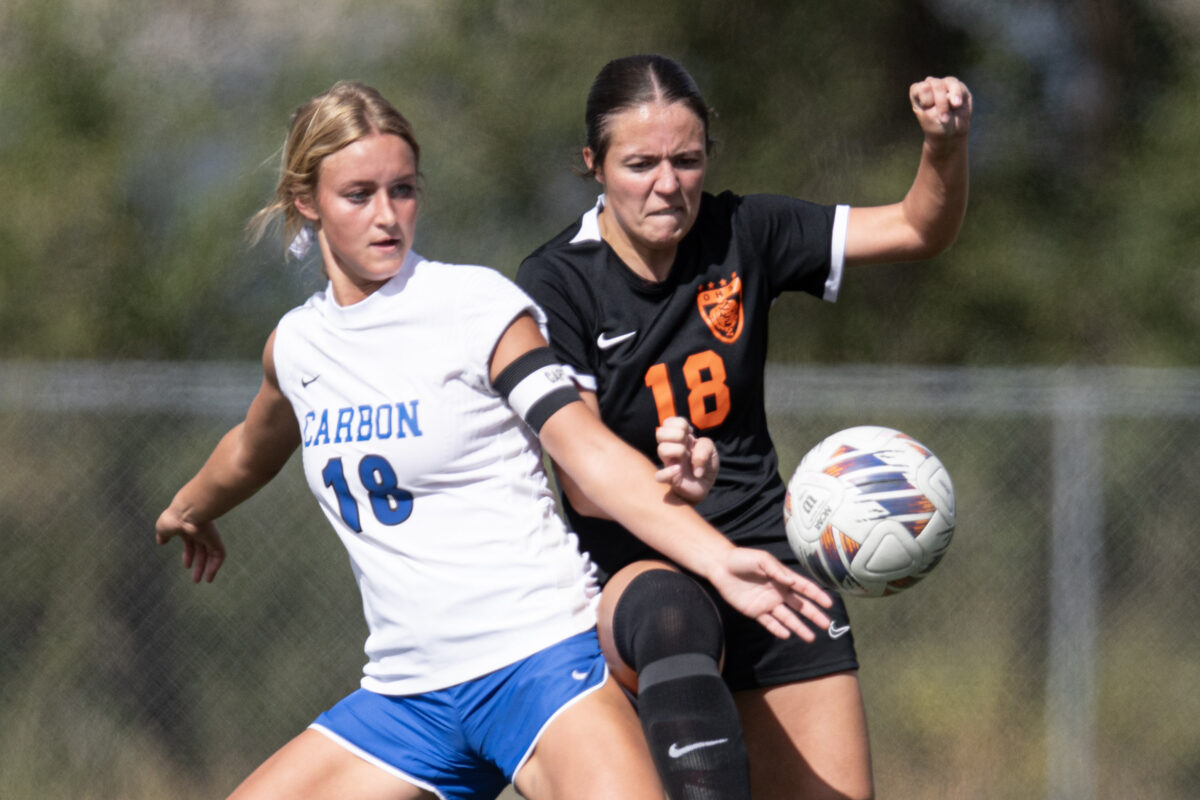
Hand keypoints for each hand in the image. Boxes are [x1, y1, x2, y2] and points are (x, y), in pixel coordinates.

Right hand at [156, 505, 225, 582]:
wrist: (186, 511)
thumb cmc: (173, 518)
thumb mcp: (163, 528)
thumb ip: (163, 535)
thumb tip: (161, 542)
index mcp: (187, 529)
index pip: (191, 544)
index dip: (189, 555)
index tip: (186, 566)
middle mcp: (199, 532)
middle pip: (202, 551)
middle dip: (199, 565)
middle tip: (196, 580)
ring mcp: (208, 535)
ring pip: (211, 554)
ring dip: (207, 569)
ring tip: (203, 581)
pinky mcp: (215, 539)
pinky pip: (219, 554)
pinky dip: (215, 566)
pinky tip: (210, 576)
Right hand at [654, 416, 717, 503]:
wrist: (705, 486)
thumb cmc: (706, 466)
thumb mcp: (711, 451)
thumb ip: (704, 447)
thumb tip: (691, 458)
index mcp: (679, 439)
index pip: (669, 422)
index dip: (681, 424)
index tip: (690, 434)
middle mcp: (671, 449)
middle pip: (660, 432)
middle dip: (677, 434)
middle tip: (687, 444)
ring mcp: (669, 463)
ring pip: (661, 449)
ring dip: (678, 451)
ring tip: (686, 458)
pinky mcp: (669, 480)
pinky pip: (659, 476)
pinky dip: (669, 472)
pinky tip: (679, 471)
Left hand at [707, 547, 833, 640]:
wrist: (720, 566)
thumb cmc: (742, 559)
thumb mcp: (761, 559)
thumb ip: (776, 570)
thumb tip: (792, 582)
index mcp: (782, 578)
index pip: (804, 588)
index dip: (817, 595)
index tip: (829, 604)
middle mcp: (778, 592)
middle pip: (800, 606)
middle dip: (814, 615)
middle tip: (827, 625)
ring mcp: (767, 603)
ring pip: (787, 618)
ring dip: (799, 627)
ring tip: (811, 638)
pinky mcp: (755, 611)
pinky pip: (769, 622)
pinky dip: (778, 629)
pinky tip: (787, 635)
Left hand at [910, 75, 971, 140]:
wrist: (950, 133)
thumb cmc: (936, 126)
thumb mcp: (932, 118)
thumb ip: (938, 104)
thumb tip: (950, 94)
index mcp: (918, 92)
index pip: (919, 87)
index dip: (925, 99)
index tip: (928, 112)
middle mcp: (931, 85)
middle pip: (935, 84)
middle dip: (941, 101)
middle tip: (943, 118)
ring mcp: (945, 84)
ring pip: (949, 82)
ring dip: (952, 95)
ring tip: (955, 107)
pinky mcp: (959, 87)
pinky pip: (960, 86)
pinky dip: (958, 95)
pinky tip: (958, 105)